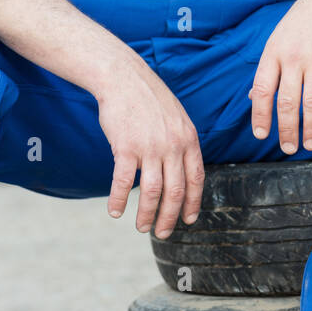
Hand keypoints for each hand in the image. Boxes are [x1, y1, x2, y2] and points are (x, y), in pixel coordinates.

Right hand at [95, 57, 204, 239]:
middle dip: (169, 217)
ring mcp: (150, 147)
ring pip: (151, 191)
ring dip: (146, 214)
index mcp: (189, 140)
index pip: (197, 179)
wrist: (124, 77)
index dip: (193, 202)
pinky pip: (122, 181)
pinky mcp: (126, 147)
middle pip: (176, 191)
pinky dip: (118, 200)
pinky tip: (115, 212)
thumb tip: (181, 168)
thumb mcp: (177, 118)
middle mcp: (173, 146)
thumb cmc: (148, 98)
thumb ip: (181, 143)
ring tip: (141, 227)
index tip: (189, 219)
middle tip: (162, 233)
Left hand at [248, 0, 311, 153]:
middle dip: (287, 129)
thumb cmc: (304, 20)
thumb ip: (268, 69)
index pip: (262, 89)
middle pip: (288, 101)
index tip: (261, 134)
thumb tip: (253, 97)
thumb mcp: (278, 39)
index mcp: (274, 53)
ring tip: (311, 144)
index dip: (260, 115)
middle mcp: (294, 57)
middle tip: (289, 149)